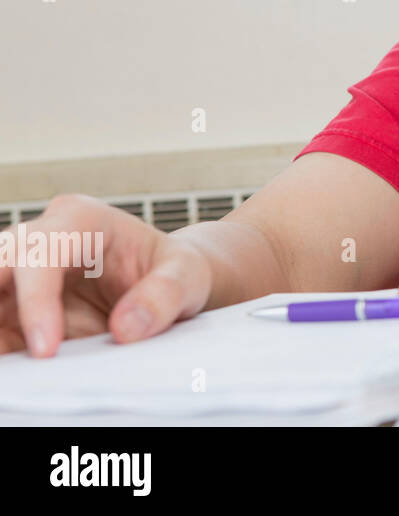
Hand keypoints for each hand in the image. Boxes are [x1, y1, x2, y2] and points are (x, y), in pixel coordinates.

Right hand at [0, 193, 212, 356]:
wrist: (172, 285)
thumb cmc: (177, 271)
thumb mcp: (188, 276)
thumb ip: (164, 295)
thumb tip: (127, 327)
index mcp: (81, 221)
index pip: (39, 254)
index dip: (35, 300)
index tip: (47, 349)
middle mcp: (44, 240)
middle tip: (5, 347)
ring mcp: (27, 275)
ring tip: (10, 366)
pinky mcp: (19, 306)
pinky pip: (0, 323)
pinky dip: (2, 345)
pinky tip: (12, 369)